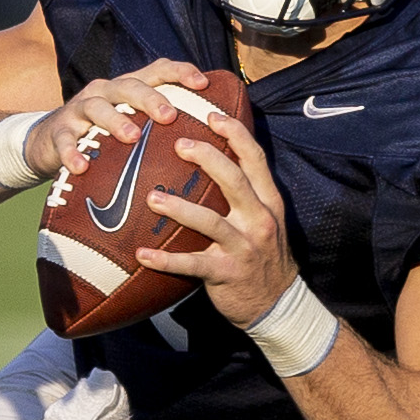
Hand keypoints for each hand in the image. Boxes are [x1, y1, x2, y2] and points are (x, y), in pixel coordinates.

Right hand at [37, 59, 213, 176]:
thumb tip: (207, 142)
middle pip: (129, 85)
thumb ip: (157, 127)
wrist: (48, 142)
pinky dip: (73, 153)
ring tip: (132, 137)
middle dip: (151, 99)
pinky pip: (66, 141)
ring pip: (98, 107)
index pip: (157, 70)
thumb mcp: (128, 122)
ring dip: (116, 120)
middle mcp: (104, 92)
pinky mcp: (59, 132)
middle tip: (169, 116)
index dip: (180, 72)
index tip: (203, 84)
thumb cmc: (100, 135)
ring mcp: (80, 110)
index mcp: (126, 88)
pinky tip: (82, 167)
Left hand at [134, 110, 299, 328]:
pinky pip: (192, 265)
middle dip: (207, 158)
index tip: (211, 114)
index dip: (234, 133)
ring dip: (180, 208)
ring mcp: (244, 248)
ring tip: (152, 197)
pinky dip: (165, 260)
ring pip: (211, 222)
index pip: (255, 159)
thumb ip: (244, 195)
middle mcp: (259, 220)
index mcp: (268, 202)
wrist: (278, 305)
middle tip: (178, 144)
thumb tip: (212, 163)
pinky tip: (141, 255)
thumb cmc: (262, 257)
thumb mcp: (264, 221)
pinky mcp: (227, 274)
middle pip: (234, 180)